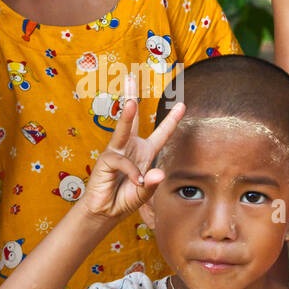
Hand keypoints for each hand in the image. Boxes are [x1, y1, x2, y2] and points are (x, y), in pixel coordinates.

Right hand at [77, 76, 185, 223]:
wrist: (105, 212)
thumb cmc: (125, 199)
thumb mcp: (144, 193)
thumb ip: (152, 184)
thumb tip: (158, 172)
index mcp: (144, 152)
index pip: (161, 134)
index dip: (171, 120)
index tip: (182, 104)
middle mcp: (130, 147)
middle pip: (132, 118)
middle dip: (131, 97)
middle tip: (131, 76)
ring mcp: (117, 151)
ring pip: (122, 129)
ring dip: (126, 115)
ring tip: (131, 103)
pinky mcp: (106, 160)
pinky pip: (121, 161)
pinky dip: (131, 172)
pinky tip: (136, 182)